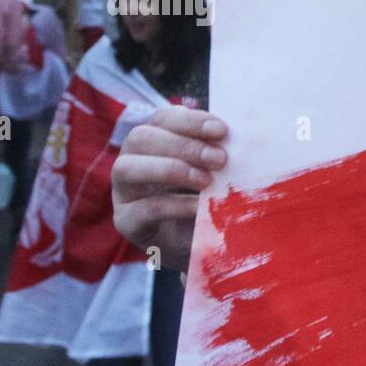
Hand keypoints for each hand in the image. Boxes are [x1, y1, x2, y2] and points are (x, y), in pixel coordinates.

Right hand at [111, 105, 228, 271]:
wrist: (204, 246)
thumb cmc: (210, 200)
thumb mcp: (218, 172)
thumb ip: (219, 153)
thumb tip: (241, 136)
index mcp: (155, 142)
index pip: (162, 119)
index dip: (190, 121)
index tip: (221, 131)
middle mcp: (132, 161)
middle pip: (141, 138)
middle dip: (183, 145)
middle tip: (219, 159)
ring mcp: (124, 192)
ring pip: (127, 168)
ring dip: (170, 169)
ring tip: (206, 181)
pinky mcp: (127, 222)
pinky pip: (143, 208)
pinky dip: (174, 205)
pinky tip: (199, 208)